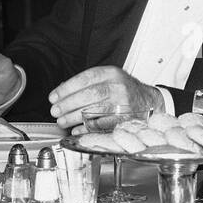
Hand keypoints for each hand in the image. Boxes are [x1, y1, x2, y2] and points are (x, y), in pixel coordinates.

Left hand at [47, 66, 163, 128]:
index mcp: (112, 73)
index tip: (54, 96)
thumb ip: (88, 83)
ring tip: (62, 121)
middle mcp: (118, 87)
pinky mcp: (125, 119)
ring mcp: (123, 103)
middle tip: (55, 111)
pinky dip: (87, 128)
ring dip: (74, 117)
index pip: (86, 78)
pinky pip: (103, 124)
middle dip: (68, 104)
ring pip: (95, 110)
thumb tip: (62, 92)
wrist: (149, 101)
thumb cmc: (125, 90)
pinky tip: (77, 129)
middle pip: (89, 94)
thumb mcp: (109, 78)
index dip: (67, 88)